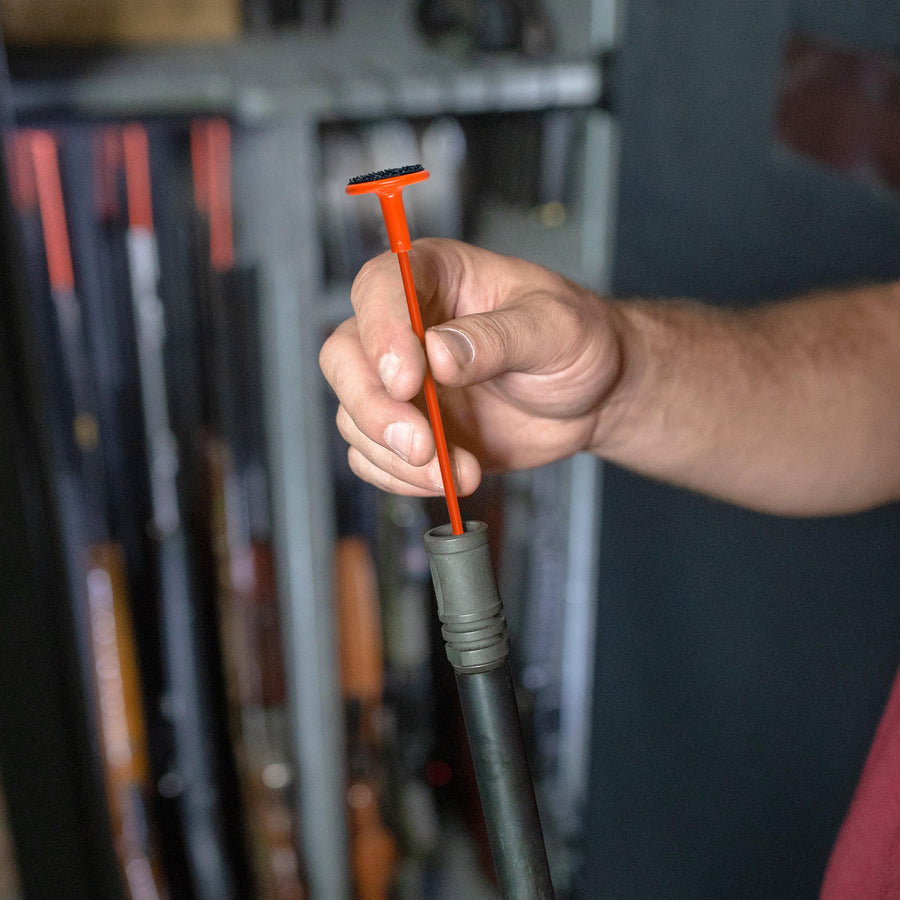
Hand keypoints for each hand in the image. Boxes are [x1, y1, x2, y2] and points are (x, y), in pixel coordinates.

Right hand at [319, 238, 625, 497]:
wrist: (593, 397)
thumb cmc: (577, 341)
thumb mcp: (554, 329)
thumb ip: (499, 339)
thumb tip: (439, 354)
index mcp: (435, 276)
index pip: (380, 287)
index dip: (382, 331)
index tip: (408, 381)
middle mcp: (405, 326)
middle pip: (344, 357)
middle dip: (374, 408)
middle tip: (423, 444)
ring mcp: (402, 383)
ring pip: (353, 414)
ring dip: (395, 455)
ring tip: (459, 472)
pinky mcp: (408, 428)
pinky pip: (373, 457)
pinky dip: (401, 478)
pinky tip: (449, 480)